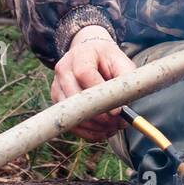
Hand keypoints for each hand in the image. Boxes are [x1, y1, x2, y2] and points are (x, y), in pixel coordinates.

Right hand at [51, 25, 136, 141]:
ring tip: (113, 128)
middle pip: (75, 97)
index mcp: (80, 55)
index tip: (117, 111)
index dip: (100, 96)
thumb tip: (126, 102)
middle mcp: (64, 69)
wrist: (90, 53)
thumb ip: (125, 77)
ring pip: (70, 112)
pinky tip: (102, 131)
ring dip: (93, 126)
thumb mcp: (120, 61)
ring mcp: (57, 86)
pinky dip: (86, 131)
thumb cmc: (107, 59)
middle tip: (118, 124)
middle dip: (98, 115)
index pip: (84, 74)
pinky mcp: (57, 101)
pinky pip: (69, 121)